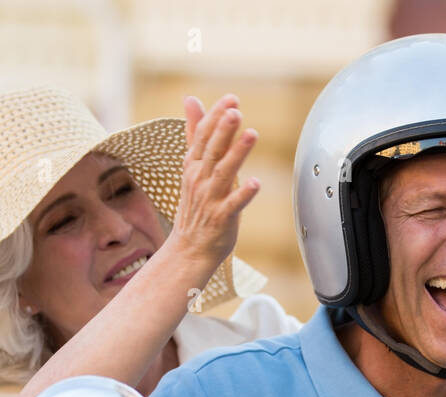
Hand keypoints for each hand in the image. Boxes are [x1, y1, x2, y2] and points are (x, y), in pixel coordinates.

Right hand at [171, 94, 260, 270]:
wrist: (189, 248)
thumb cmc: (196, 204)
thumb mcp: (192, 165)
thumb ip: (194, 132)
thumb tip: (190, 99)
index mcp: (194, 165)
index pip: (203, 135)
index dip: (216, 117)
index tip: (231, 99)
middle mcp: (200, 179)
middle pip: (212, 150)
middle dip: (223, 130)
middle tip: (235, 111)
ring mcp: (210, 199)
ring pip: (224, 173)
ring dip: (237, 153)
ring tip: (252, 134)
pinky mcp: (222, 218)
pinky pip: (234, 205)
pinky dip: (244, 194)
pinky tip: (256, 183)